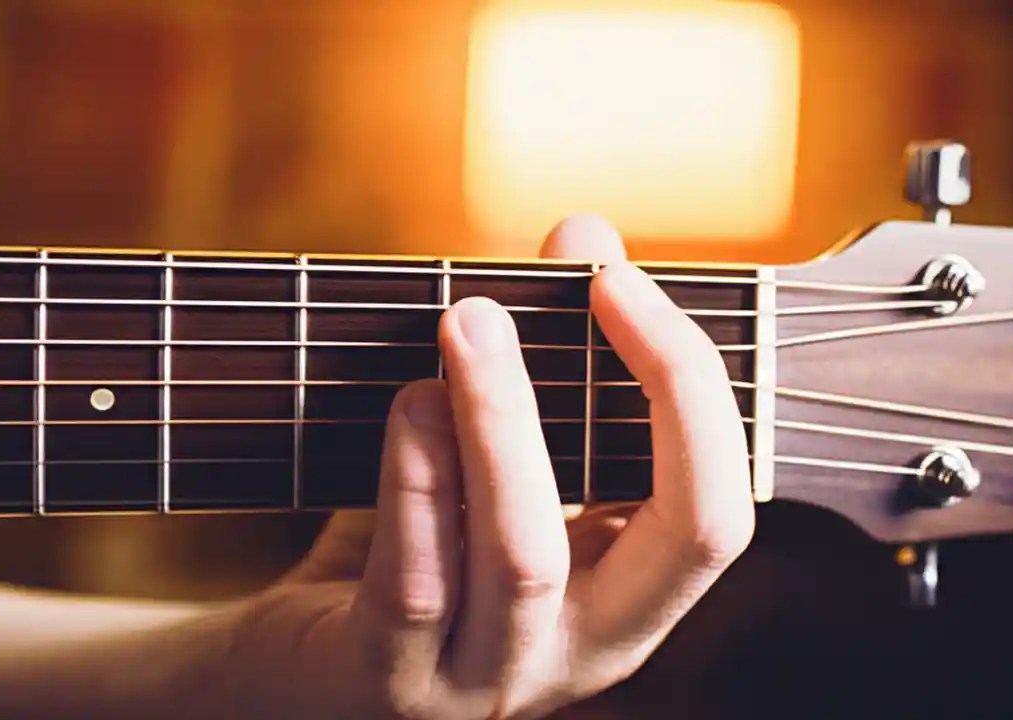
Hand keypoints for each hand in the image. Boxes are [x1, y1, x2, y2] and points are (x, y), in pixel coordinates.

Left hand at [213, 215, 753, 718]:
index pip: (718, 508)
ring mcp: (487, 681)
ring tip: (466, 323)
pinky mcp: (388, 682)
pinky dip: (418, 477)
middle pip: (679, 536)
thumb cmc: (409, 548)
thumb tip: (584, 233)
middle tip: (587, 280)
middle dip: (651, 388)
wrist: (294, 662)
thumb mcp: (489, 459)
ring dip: (503, 418)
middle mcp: (580, 654)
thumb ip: (545, 358)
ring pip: (529, 554)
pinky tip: (409, 403)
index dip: (693, 387)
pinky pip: (419, 582)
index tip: (621, 280)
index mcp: (625, 603)